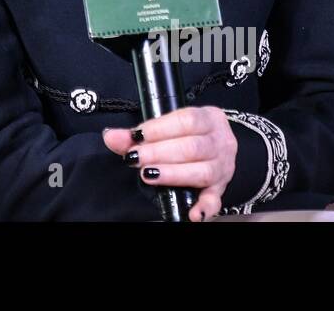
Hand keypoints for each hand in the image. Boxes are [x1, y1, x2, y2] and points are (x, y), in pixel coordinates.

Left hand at [103, 106, 236, 221]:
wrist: (214, 142)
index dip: (159, 128)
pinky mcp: (220, 189)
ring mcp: (222, 167)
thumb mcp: (167, 125)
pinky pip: (215, 200)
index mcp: (209, 119)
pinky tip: (192, 213)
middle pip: (192, 147)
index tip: (137, 136)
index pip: (187, 120)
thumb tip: (111, 136)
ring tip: (149, 175)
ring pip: (202, 172)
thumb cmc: (188, 133)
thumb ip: (137, 133)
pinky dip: (204, 207)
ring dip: (172, 174)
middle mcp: (220, 142)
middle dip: (159, 153)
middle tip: (136, 157)